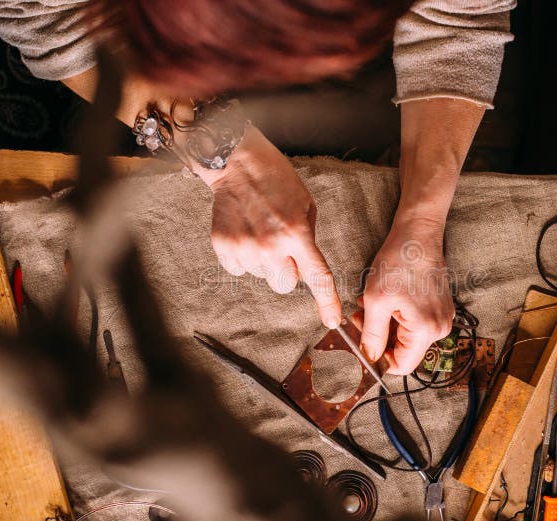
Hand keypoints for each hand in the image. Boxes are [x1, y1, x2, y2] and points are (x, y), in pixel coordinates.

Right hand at [206, 125, 341, 327]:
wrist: (237, 164)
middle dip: (288, 271)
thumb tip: (304, 268)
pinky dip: (244, 257)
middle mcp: (271, 246)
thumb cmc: (277, 181)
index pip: (317, 277)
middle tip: (282, 246)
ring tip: (260, 231)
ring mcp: (245, 248)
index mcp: (297, 234)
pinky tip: (245, 232)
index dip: (327, 302)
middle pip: (286, 285)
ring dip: (265, 261)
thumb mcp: (306, 206)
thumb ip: (308, 239)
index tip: (332, 320)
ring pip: (263, 276)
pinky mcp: (224, 247)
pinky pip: (240, 269)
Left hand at [358, 219, 453, 373]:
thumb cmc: (398, 262)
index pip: (401, 365)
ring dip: (386, 325)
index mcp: (426, 330)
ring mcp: (442, 318)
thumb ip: (372, 334)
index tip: (363, 343)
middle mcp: (440, 328)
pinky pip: (415, 323)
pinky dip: (397, 316)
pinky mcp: (440, 308)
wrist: (418, 234)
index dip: (379, 359)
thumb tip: (370, 358)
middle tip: (360, 316)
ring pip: (407, 336)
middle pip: (404, 350)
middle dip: (380, 337)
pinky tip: (387, 299)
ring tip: (371, 303)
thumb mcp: (375, 300)